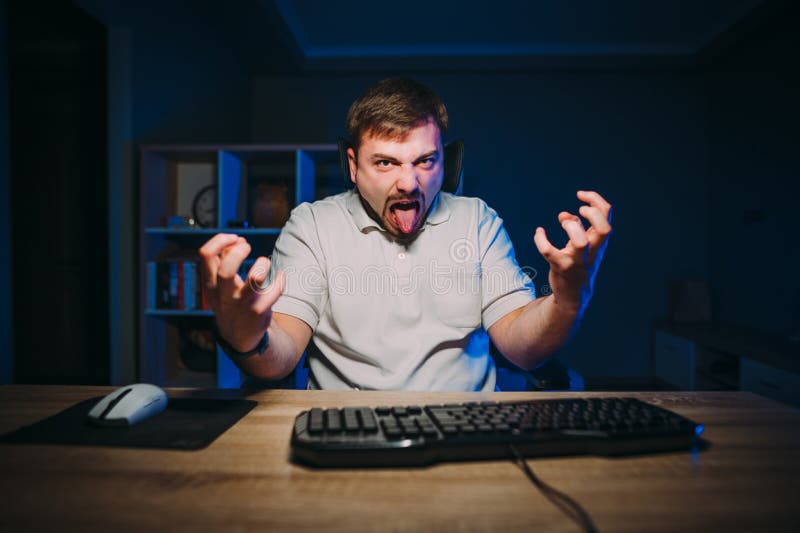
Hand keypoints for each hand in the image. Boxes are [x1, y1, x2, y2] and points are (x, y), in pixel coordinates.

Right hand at [198, 234, 285, 352]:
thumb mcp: (219, 284)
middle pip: (226, 269)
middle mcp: (223, 294)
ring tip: (264, 263)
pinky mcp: (259, 312)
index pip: (205, 254)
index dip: (220, 240)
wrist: (240, 337)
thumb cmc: (230, 302)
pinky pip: (273, 292)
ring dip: (262, 265)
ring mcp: (242, 304)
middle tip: (248, 248)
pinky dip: (280, 281)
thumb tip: (235, 240)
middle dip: (239, 253)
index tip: (235, 238)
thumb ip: (223, 261)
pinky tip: (280, 277)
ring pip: (254, 279)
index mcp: (210, 284)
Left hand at [533, 190, 611, 314]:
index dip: (596, 201)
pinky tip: (539, 233)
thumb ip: (577, 227)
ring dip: (571, 227)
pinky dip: (541, 239)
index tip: (580, 195)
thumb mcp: (584, 246)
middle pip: (604, 229)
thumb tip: (565, 214)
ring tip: (563, 223)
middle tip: (578, 211)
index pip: (607, 216)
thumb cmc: (578, 265)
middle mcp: (592, 251)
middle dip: (591, 214)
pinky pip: (550, 252)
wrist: (573, 296)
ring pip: (581, 243)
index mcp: (599, 242)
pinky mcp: (561, 268)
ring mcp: (577, 261)